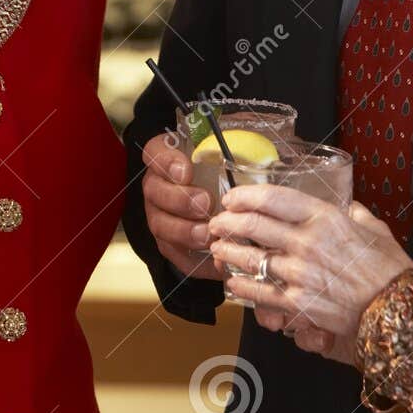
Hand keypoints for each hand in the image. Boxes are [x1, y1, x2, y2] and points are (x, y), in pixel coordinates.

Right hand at [140, 132, 220, 280]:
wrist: (214, 200)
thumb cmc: (222, 173)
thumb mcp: (225, 155)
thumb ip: (233, 151)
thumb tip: (256, 148)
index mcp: (167, 158)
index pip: (156, 152)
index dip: (167, 162)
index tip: (187, 170)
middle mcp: (158, 186)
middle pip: (155, 191)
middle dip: (179, 199)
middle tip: (205, 203)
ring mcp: (159, 214)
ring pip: (160, 224)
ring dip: (183, 231)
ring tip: (207, 235)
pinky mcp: (168, 241)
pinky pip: (174, 254)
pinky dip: (193, 261)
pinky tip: (215, 263)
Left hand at [208, 187, 412, 366]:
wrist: (398, 311)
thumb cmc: (389, 270)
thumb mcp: (374, 229)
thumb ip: (356, 214)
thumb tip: (349, 208)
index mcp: (325, 218)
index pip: (273, 197)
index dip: (245, 195)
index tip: (232, 197)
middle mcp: (307, 242)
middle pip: (253, 225)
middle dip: (227, 222)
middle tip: (217, 223)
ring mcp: (299, 273)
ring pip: (250, 258)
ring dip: (227, 252)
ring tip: (217, 249)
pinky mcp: (297, 303)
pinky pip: (259, 292)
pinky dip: (241, 286)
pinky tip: (233, 282)